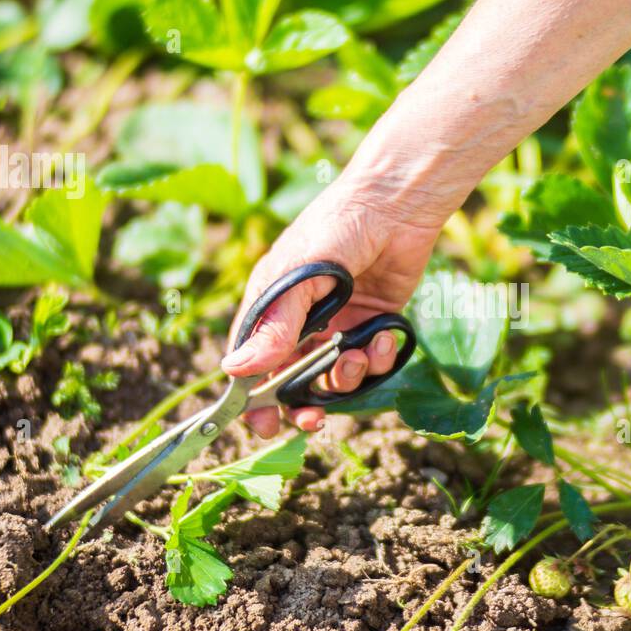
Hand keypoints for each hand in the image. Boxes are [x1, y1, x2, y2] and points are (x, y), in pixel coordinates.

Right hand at [221, 177, 443, 436]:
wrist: (395, 205)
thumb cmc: (336, 227)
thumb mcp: (299, 277)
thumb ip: (275, 326)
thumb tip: (235, 371)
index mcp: (270, 307)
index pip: (251, 363)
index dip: (253, 398)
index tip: (262, 424)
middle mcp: (300, 321)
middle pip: (291, 381)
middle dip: (300, 405)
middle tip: (311, 420)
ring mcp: (337, 326)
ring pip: (333, 378)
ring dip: (345, 378)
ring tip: (357, 358)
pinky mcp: (371, 325)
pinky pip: (371, 362)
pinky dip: (379, 358)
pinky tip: (385, 337)